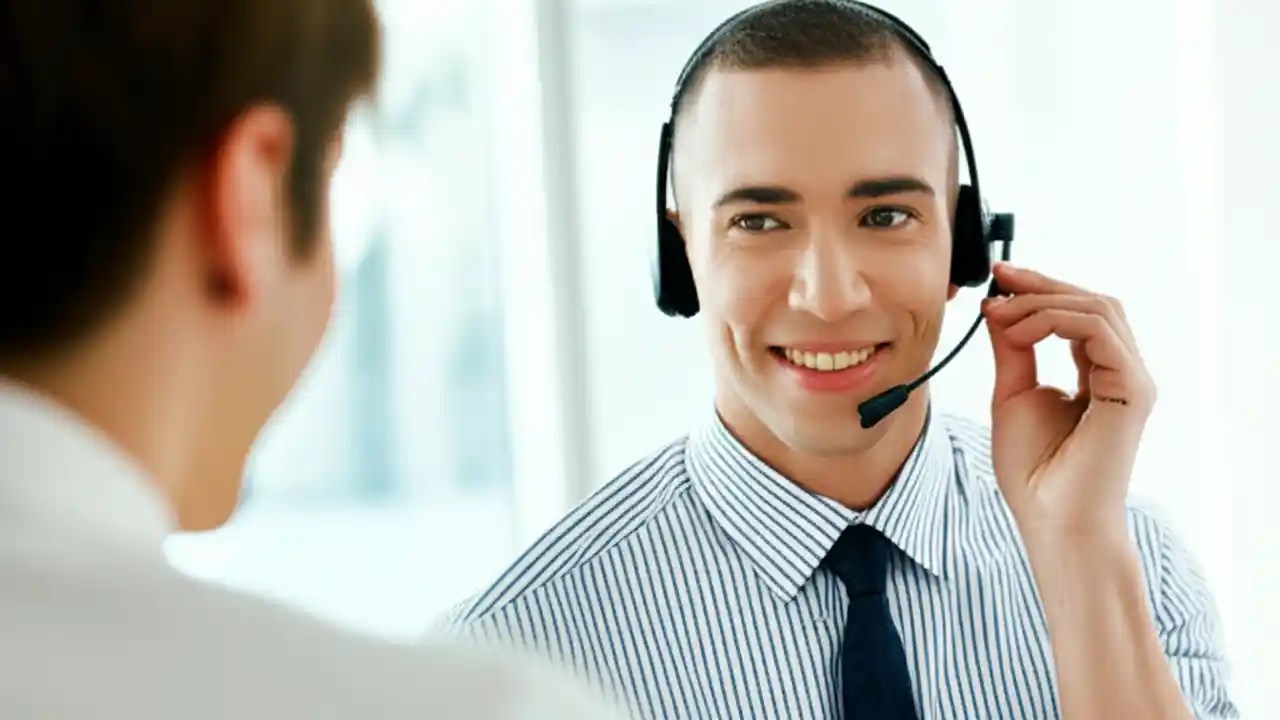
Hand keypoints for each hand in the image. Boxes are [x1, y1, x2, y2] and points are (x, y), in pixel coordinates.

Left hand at [981, 262, 1156, 540]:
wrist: (1051, 519)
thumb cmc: (1034, 471)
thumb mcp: (1012, 393)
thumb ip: (1012, 348)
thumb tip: (997, 306)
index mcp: (1097, 374)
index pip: (1077, 313)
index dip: (1039, 289)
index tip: (998, 278)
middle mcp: (1121, 371)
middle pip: (1093, 301)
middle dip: (1042, 284)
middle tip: (998, 280)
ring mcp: (1131, 379)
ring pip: (1098, 308)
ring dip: (1042, 301)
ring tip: (1001, 315)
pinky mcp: (1131, 389)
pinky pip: (1098, 330)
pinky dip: (1053, 320)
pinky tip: (1018, 333)